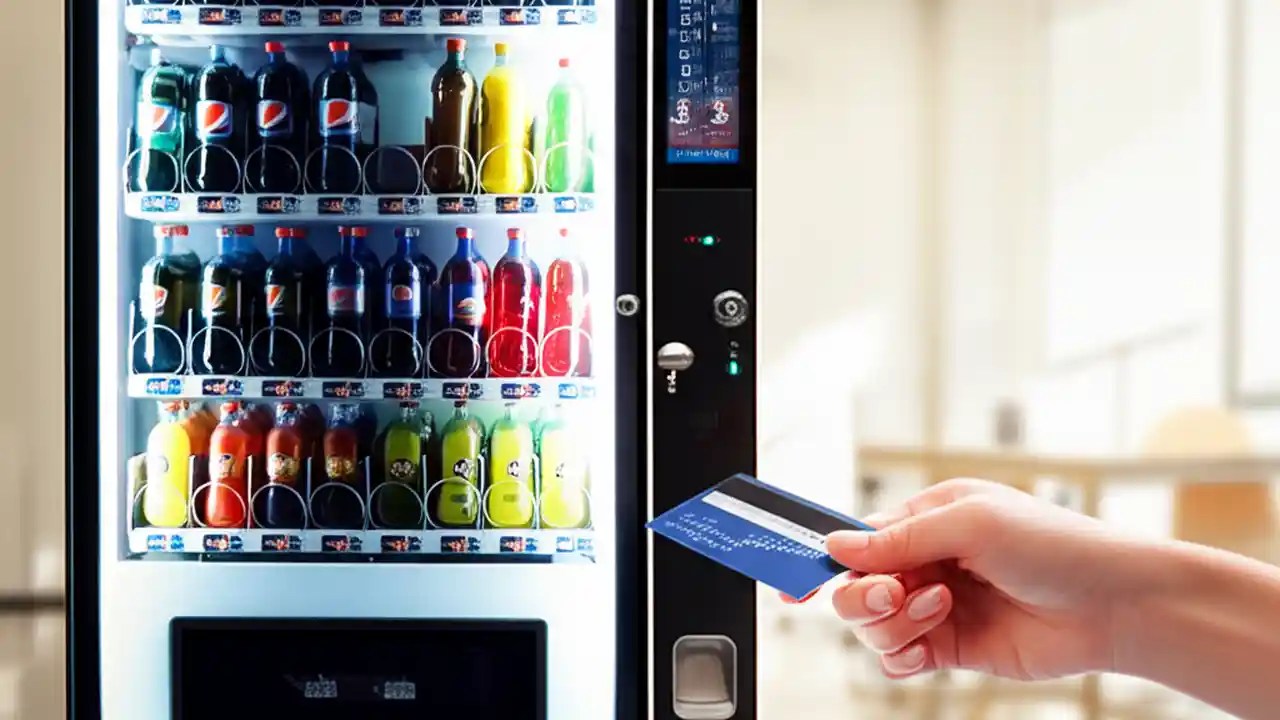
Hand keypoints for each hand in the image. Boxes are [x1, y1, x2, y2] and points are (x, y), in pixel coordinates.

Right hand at [785, 478, 1134, 680]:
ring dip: (893, 622)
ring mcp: (936, 605)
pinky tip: (928, 647)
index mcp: (925, 519)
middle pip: (854, 584)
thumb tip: (839, 544)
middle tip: (895, 595)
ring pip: (872, 624)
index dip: (819, 554)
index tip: (790, 577)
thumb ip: (899, 537)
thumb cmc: (1055, 545)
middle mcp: (925, 561)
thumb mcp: (972, 523)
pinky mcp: (950, 646)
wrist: (1114, 605)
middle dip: (862, 593)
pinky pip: (897, 657)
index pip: (856, 534)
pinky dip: (901, 655)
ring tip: (939, 610)